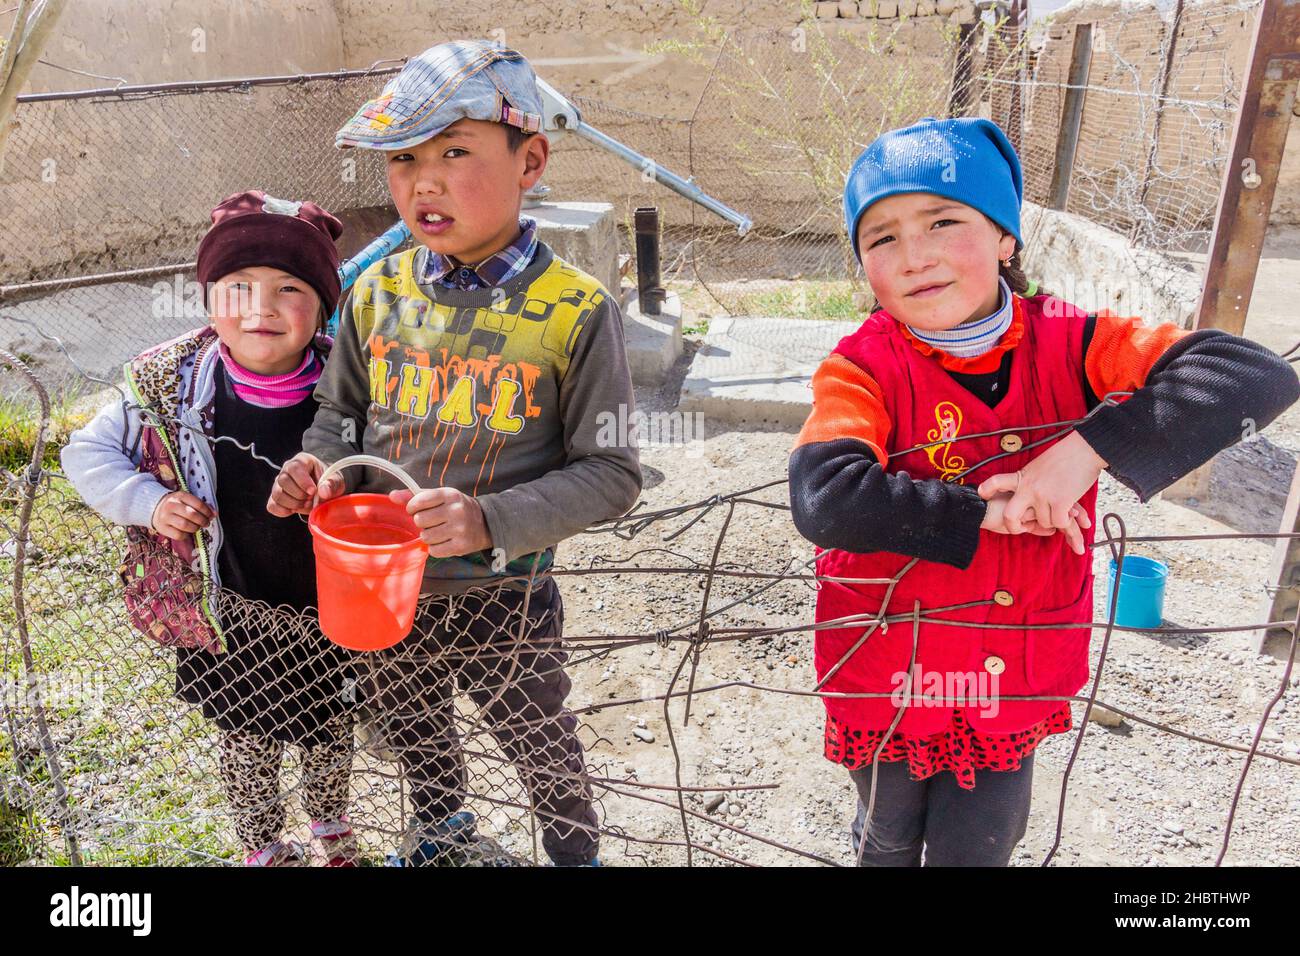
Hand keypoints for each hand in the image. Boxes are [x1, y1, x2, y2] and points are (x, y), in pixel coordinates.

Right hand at [151, 491, 214, 540]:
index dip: (208, 511)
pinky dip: (186, 535)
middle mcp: (171, 505)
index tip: (212, 516)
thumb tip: (214, 513)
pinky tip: (187, 532)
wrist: (155, 507)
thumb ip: (200, 505)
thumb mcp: (187, 500)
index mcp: (180, 496)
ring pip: (185, 525)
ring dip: (195, 528)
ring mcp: (165, 517)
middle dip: (203, 521)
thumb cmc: (176, 505)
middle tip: (206, 523)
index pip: (198, 504)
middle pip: (192, 515)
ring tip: (197, 527)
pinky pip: (178, 535)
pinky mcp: (162, 528)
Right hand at [266, 452, 344, 516]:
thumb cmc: (328, 481)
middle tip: (311, 499)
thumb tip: (323, 491)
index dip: (302, 481)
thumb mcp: (336, 480)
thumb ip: (332, 484)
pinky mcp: (276, 498)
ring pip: (277, 494)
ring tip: (306, 504)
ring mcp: (279, 484)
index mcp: (301, 461)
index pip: (294, 468)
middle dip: (299, 494)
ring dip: (293, 504)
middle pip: (283, 481)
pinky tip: (295, 510)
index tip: (313, 491)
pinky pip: (272, 506)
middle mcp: (286, 470)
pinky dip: (283, 511)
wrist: (324, 489)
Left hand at [390, 487, 492, 557]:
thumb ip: (415, 496)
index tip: (416, 510)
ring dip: (428, 536)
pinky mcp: (461, 546)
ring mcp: (460, 529)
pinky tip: (443, 542)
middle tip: (431, 522)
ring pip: (426, 537)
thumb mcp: (439, 497)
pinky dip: (435, 548)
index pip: (418, 501)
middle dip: (421, 523)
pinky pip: (434, 551)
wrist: (485, 523)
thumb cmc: (455, 508)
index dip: (412, 508)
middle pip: (420, 521)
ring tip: (438, 532)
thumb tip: (391, 496)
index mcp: (449, 494)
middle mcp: (456, 510)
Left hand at [977, 431, 1106, 552]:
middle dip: (1013, 526)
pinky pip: (1058, 523)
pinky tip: (1070, 512)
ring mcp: (1043, 496)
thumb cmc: (1066, 456)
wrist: (1085, 450)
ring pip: (1042, 522)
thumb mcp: (1039, 466)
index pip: (996, 482)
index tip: (981, 494)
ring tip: (1061, 508)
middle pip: (1010, 515)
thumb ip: (1029, 480)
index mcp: (1022, 477)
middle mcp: (1028, 488)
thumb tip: (1024, 491)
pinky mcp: (1060, 502)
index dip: (987, 490)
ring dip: (1053, 520)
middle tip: (1020, 528)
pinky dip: (1065, 521)